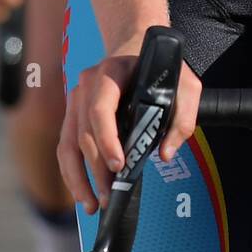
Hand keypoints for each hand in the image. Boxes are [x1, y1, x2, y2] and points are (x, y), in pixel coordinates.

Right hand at [58, 37, 201, 213]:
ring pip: (68, 145)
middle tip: (111, 195)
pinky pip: (66, 149)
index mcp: (110, 72)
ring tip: (94, 204)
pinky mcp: (73, 117)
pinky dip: (72, 173)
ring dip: (78, 179)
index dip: (107, 138)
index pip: (101, 108)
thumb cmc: (161, 69)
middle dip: (97, 169)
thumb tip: (165, 154)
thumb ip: (184, 118)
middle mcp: (86, 86)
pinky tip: (84, 194)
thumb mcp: (185, 86)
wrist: (135, 47)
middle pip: (84, 133)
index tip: (119, 164)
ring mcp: (75, 101)